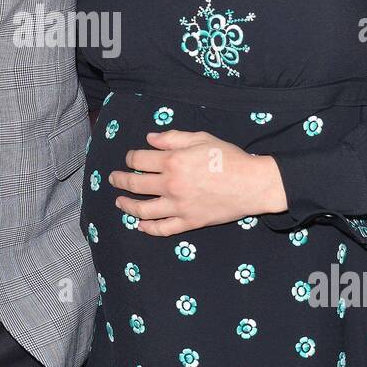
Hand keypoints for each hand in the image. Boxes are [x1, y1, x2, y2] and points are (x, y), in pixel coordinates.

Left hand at [108, 127, 287, 236]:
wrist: (252, 184)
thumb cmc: (228, 157)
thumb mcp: (201, 139)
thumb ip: (173, 138)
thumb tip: (150, 139)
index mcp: (172, 162)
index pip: (139, 160)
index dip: (130, 158)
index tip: (130, 158)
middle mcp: (171, 185)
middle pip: (135, 185)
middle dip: (120, 181)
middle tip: (114, 179)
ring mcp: (178, 206)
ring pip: (143, 210)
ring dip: (127, 206)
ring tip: (120, 202)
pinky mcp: (189, 222)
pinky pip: (163, 228)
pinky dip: (148, 228)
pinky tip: (140, 225)